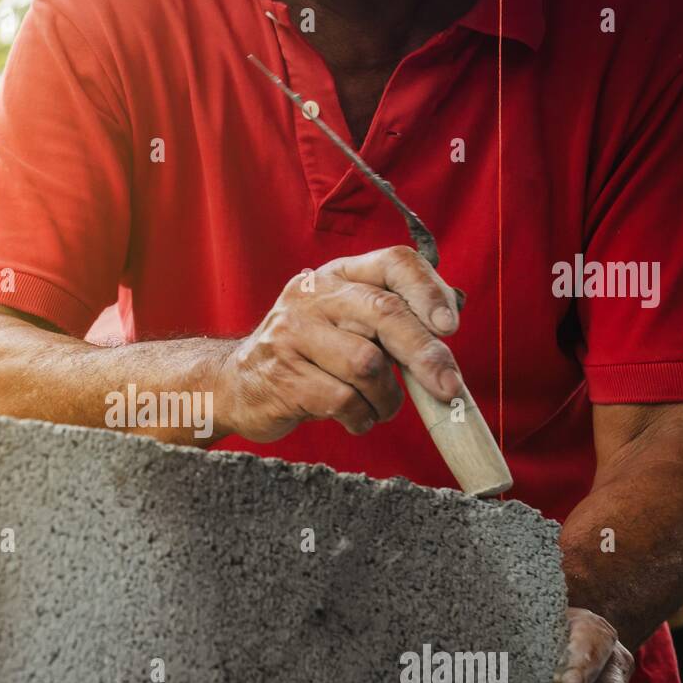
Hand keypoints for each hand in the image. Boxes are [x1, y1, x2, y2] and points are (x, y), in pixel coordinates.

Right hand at [213, 245, 463, 442]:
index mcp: (337, 275)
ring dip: (387, 397)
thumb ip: (389, 319)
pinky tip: (357, 419)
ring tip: (381, 407)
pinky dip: (363, 417)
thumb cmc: (305, 355)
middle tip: (448, 387)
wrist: (232, 384)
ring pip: (368, 364)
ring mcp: (292, 334)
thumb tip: (448, 323)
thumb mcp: (343, 322)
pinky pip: (344, 400)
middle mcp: (313, 296)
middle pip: (384, 314)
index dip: (428, 290)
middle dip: (426, 354)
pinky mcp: (283, 376)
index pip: (393, 262)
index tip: (450, 326)